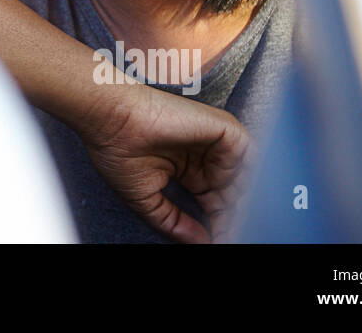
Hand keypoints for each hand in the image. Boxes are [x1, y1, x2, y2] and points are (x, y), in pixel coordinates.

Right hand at [78, 81, 253, 242]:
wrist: (110, 120)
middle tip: (231, 236)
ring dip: (243, 202)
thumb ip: (173, 222)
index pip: (215, 202)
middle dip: (234, 217)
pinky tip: (238, 201)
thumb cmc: (116, 149)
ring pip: (245, 176)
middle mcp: (203, 156)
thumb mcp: (145, 199)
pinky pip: (251, 156)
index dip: (219, 224)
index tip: (220, 241)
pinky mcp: (222, 129)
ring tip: (234, 223)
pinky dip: (250, 179)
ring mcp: (214, 142)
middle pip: (233, 192)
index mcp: (188, 169)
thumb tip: (200, 242)